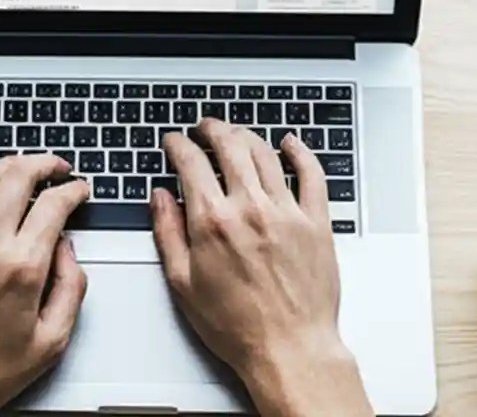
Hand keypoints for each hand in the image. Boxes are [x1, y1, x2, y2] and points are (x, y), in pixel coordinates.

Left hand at [0, 150, 90, 416]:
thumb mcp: (49, 343)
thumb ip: (70, 291)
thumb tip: (69, 254)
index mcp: (21, 268)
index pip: (53, 205)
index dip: (73, 189)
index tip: (79, 189)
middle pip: (18, 178)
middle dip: (43, 163)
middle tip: (55, 166)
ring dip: (7, 163)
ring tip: (22, 163)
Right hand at [152, 119, 371, 416]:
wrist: (288, 349)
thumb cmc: (236, 326)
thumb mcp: (182, 283)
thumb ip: (168, 233)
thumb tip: (160, 198)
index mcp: (212, 222)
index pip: (191, 162)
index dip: (178, 144)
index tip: (174, 141)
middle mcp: (250, 209)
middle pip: (229, 147)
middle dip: (212, 129)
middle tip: (204, 128)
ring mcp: (287, 212)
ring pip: (265, 154)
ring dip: (246, 136)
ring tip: (236, 134)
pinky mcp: (316, 222)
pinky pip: (311, 174)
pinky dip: (300, 152)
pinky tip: (291, 144)